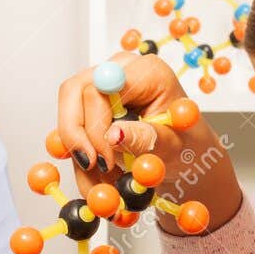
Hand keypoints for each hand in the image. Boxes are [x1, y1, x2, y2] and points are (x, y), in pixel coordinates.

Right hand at [54, 53, 242, 232]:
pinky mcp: (89, 106)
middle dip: (76, 134)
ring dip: (79, 153)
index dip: (94, 124)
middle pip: (73, 92)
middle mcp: (119, 70)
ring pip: (68, 113)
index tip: (103, 160)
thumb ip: (146, 138)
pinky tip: (102, 180)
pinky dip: (81, 160)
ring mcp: (101, 85)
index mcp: (147, 71)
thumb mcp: (174, 146)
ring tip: (105, 183)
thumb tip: (113, 135)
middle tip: (90, 167)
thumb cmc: (186, 145)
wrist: (185, 154)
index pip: (101, 88)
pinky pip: (71, 131)